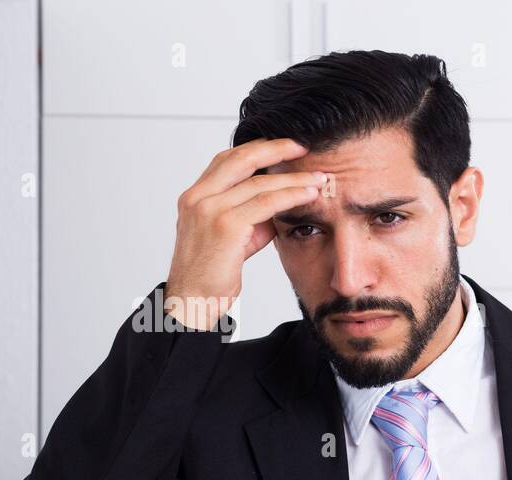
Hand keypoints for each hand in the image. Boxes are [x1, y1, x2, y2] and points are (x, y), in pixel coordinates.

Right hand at [164, 138, 327, 329]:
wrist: (192, 301)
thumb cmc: (213, 274)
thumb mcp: (235, 238)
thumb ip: (254, 217)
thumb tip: (283, 203)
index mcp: (195, 196)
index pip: (227, 160)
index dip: (256, 149)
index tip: (284, 146)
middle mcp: (198, 197)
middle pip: (240, 158)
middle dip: (275, 148)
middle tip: (302, 145)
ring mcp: (208, 209)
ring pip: (258, 182)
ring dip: (293, 177)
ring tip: (319, 177)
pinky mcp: (224, 226)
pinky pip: (264, 203)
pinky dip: (290, 195)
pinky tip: (309, 194)